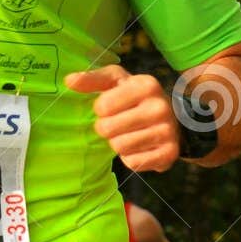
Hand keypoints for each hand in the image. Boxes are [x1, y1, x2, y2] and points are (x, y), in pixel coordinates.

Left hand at [65, 65, 180, 171]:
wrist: (171, 117)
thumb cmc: (134, 96)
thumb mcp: (116, 81)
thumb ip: (92, 79)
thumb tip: (69, 80)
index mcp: (146, 85)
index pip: (102, 107)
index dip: (101, 109)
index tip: (113, 107)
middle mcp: (160, 107)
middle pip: (107, 129)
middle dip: (107, 128)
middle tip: (119, 123)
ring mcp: (168, 131)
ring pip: (119, 147)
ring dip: (118, 143)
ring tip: (129, 134)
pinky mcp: (170, 154)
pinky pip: (132, 163)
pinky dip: (130, 158)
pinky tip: (140, 147)